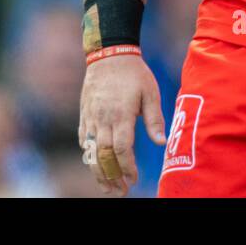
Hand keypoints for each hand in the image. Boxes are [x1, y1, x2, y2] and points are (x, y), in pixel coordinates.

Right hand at [77, 53, 165, 195]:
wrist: (108, 53)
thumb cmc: (134, 72)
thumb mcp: (150, 92)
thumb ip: (155, 119)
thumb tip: (162, 143)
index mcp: (121, 114)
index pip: (121, 148)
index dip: (127, 167)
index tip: (133, 179)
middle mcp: (103, 118)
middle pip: (104, 155)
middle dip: (112, 176)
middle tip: (120, 191)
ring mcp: (91, 117)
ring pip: (91, 150)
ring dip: (98, 171)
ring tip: (106, 186)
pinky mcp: (84, 113)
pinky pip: (83, 138)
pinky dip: (88, 154)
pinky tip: (94, 163)